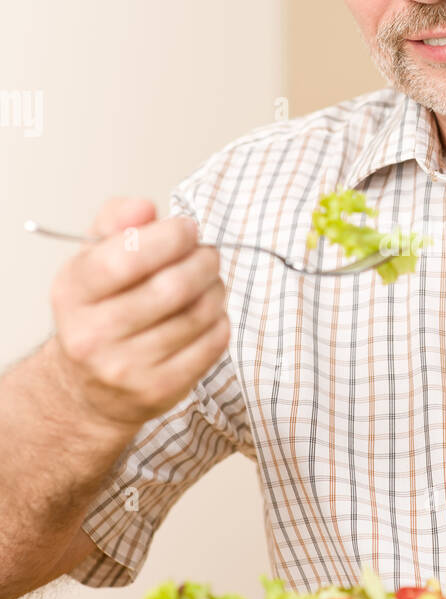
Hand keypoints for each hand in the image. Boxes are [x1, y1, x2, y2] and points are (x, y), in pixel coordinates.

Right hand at [49, 196, 229, 433]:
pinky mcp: (159, 390)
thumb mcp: (93, 258)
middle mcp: (93, 334)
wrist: (88, 387)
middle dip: (202, 261)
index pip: (126, 258)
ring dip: (215, 290)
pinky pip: (211, 345)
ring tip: (209, 283)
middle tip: (207, 254)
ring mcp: (126, 368)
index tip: (187, 229)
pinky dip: (219, 322)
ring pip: (197, 316)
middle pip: (171, 287)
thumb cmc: (100, 309)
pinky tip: (209, 315)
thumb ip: (116, 221)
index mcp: (73, 292)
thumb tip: (144, 208)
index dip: (169, 237)